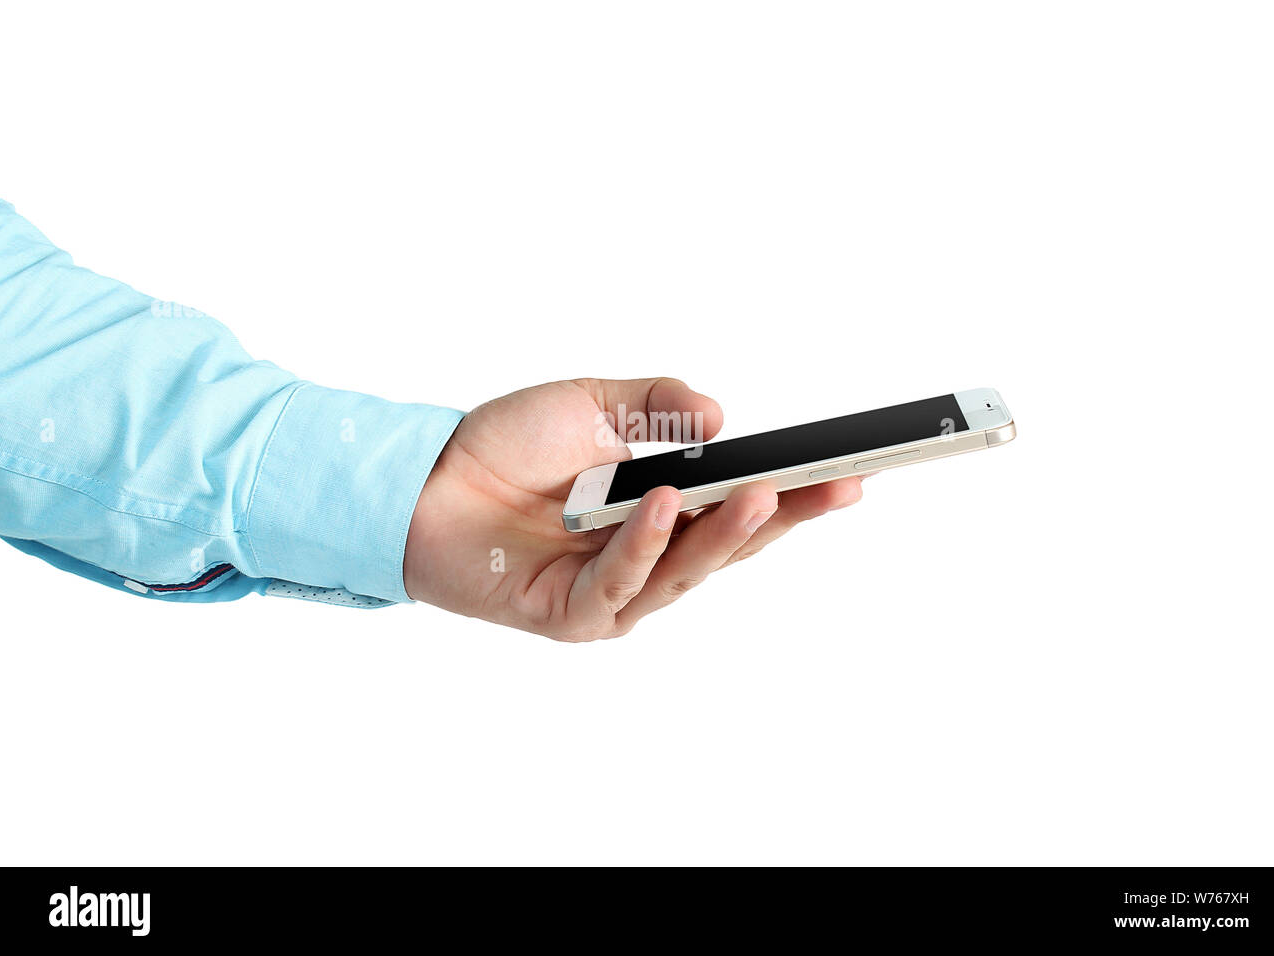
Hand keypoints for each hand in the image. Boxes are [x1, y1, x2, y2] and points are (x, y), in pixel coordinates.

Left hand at [403, 377, 864, 639]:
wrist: (423, 479)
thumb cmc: (503, 447)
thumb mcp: (593, 403)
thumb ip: (657, 405)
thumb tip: (721, 417)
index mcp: (659, 513)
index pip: (738, 507)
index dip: (795, 492)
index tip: (850, 471)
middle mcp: (645, 558)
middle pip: (730, 546)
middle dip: (788, 515)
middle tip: (842, 486)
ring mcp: (612, 594)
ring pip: (686, 570)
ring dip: (727, 531)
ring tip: (766, 493)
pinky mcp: (572, 615)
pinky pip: (619, 583)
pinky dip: (643, 543)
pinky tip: (663, 504)